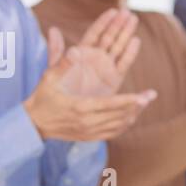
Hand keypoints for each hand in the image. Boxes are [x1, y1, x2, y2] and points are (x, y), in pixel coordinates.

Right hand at [24, 50, 155, 141]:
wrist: (34, 123)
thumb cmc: (43, 97)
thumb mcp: (49, 77)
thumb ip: (63, 62)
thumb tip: (76, 48)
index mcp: (80, 107)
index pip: (112, 105)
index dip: (131, 101)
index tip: (145, 96)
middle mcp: (87, 123)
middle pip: (119, 116)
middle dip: (137, 106)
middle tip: (151, 96)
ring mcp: (89, 132)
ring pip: (118, 125)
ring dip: (133, 114)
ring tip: (144, 103)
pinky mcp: (89, 137)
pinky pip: (112, 133)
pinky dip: (124, 124)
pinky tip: (131, 116)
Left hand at [51, 7, 141, 97]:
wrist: (65, 112)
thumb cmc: (56, 91)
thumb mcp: (53, 70)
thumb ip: (56, 50)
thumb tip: (53, 29)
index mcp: (82, 53)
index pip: (94, 33)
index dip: (103, 22)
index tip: (113, 11)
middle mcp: (95, 58)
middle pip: (109, 37)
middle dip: (118, 24)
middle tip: (128, 12)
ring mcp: (106, 68)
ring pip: (118, 47)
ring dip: (126, 33)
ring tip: (133, 19)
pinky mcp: (114, 80)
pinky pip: (123, 63)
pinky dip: (129, 53)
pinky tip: (135, 41)